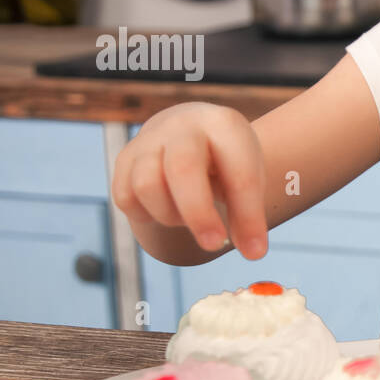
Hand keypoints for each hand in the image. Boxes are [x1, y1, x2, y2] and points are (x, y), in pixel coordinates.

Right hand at [112, 102, 268, 259]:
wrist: (188, 132)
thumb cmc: (225, 162)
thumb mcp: (246, 178)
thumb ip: (247, 215)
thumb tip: (253, 253)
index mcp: (224, 126)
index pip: (238, 174)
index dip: (247, 216)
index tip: (254, 251)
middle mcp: (182, 126)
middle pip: (182, 170)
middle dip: (199, 215)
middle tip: (214, 245)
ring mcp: (148, 140)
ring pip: (147, 185)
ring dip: (170, 215)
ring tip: (187, 215)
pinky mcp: (124, 158)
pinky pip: (126, 198)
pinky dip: (146, 215)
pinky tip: (166, 208)